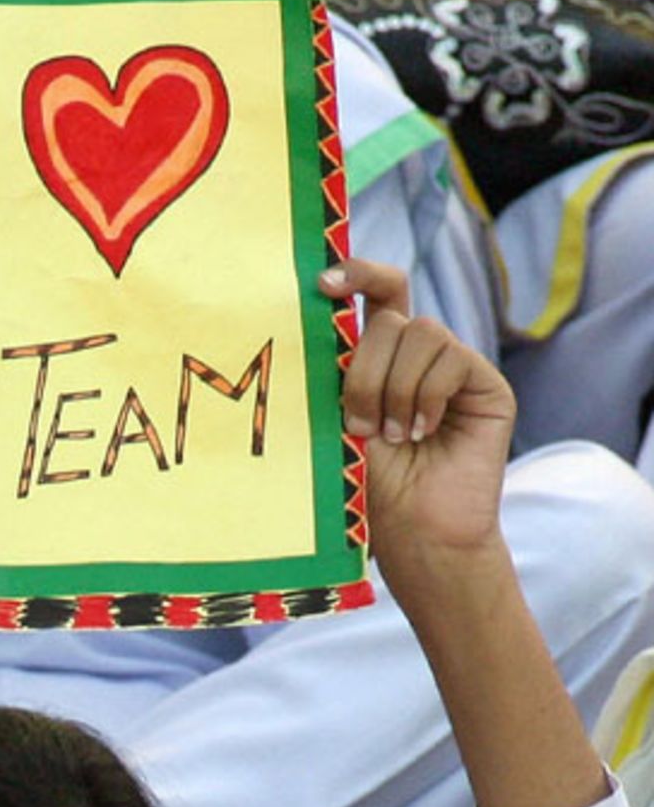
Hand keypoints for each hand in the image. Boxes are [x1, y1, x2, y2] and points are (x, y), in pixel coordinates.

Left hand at [321, 259, 515, 578]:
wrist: (416, 531)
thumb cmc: (371, 486)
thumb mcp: (341, 420)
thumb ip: (338, 370)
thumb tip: (321, 308)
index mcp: (382, 358)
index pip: (378, 294)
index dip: (357, 274)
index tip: (323, 282)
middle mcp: (419, 357)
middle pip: (390, 318)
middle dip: (364, 372)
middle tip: (361, 425)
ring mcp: (455, 367)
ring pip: (421, 332)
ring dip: (395, 389)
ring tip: (395, 436)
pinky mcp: (486, 384)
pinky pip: (452, 357)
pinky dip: (428, 395)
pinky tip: (425, 431)